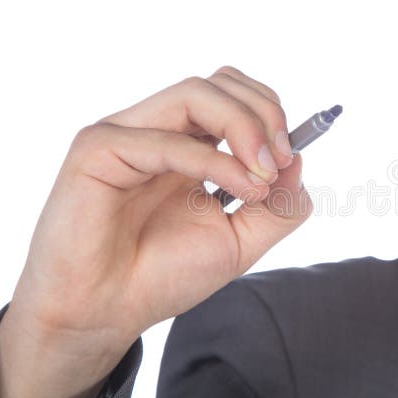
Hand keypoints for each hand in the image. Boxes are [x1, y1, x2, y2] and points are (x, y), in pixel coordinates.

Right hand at [0, 67, 311, 397]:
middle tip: (280, 161)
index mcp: (186, 144)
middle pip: (219, 83)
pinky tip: (241, 188)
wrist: (103, 314)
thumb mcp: (240, 241)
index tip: (290, 155)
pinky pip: (165, 140)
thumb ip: (278, 205)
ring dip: (244, 127)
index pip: (233, 94)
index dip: (269, 113)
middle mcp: (157, 130)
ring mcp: (125, 134)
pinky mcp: (98, 150)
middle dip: (264, 113)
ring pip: (194, 93)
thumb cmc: (160, 277)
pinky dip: (214, 161)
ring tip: (262, 176)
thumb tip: (299, 160)